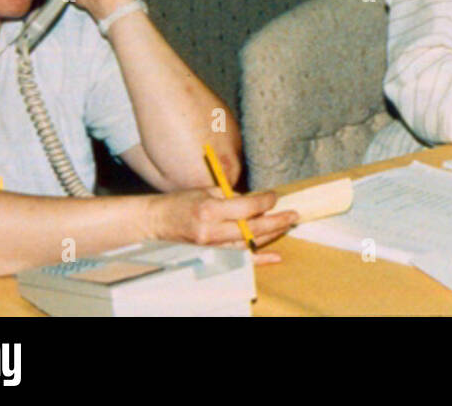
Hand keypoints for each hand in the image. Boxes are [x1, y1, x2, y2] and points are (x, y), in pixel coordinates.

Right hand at [147, 187, 300, 252]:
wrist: (156, 223)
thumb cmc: (181, 202)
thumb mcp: (206, 191)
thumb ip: (231, 197)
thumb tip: (256, 202)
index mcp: (209, 210)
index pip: (246, 207)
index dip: (265, 201)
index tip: (275, 196)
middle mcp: (211, 231)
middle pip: (252, 228)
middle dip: (276, 221)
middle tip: (294, 214)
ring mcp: (211, 247)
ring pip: (249, 244)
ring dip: (271, 235)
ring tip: (288, 225)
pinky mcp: (211, 256)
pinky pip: (240, 259)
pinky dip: (259, 259)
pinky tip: (276, 256)